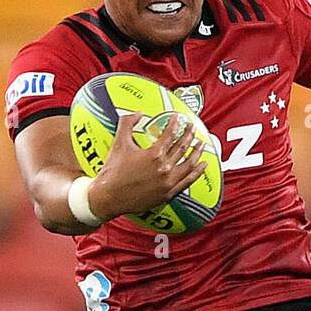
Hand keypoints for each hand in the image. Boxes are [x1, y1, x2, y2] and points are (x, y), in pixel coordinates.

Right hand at [91, 112, 206, 220]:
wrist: (109, 197)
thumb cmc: (113, 172)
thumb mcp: (119, 143)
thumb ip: (127, 123)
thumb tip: (137, 113)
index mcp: (154, 154)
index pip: (170, 135)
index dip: (176, 124)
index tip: (179, 118)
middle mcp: (164, 168)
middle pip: (182, 148)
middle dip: (189, 135)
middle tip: (192, 128)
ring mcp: (168, 183)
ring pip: (188, 165)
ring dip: (197, 153)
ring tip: (201, 144)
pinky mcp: (168, 194)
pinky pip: (187, 182)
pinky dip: (196, 173)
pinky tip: (201, 166)